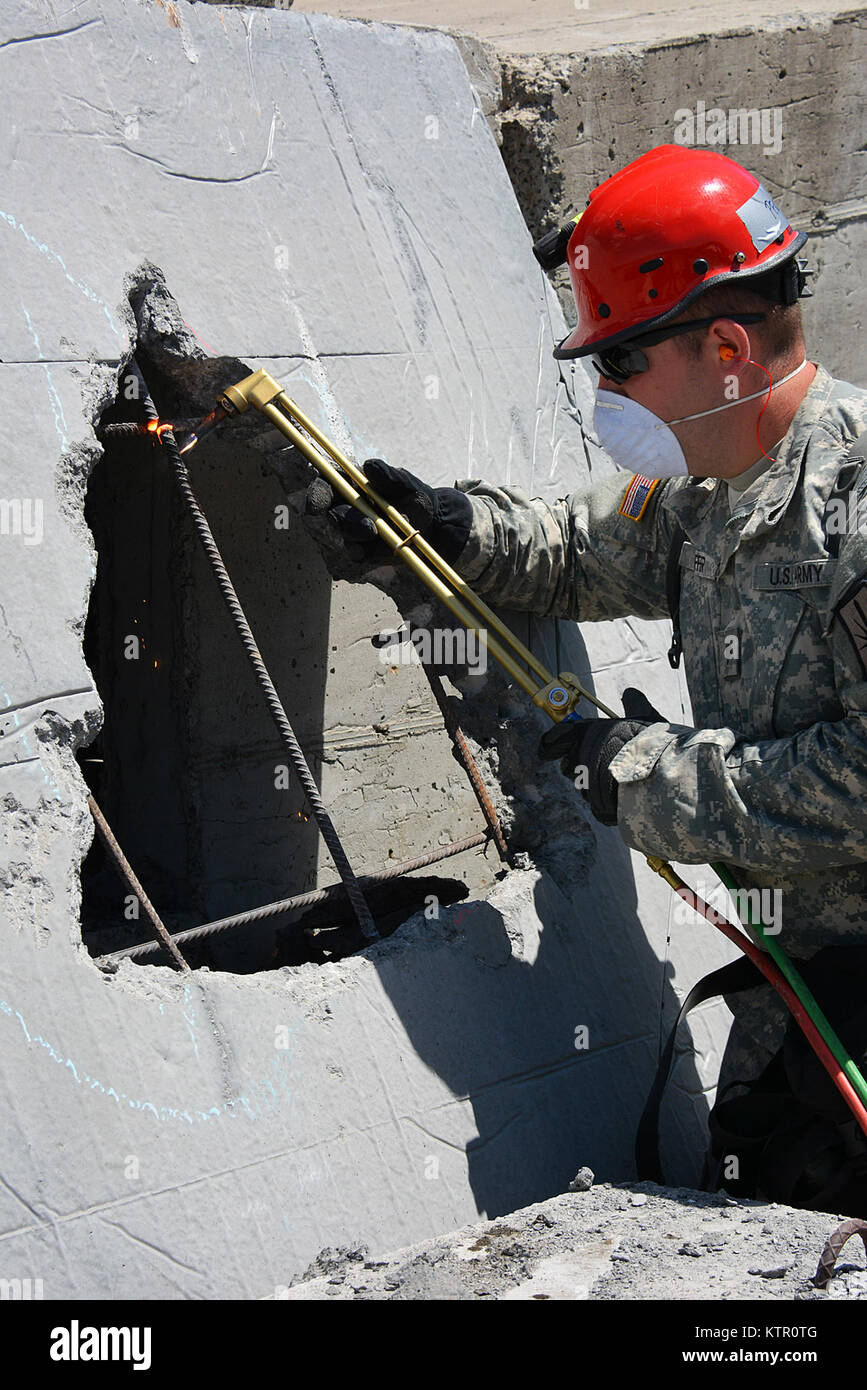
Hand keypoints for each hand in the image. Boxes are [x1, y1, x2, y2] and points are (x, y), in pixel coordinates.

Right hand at [304, 458, 472, 566]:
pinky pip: (357, 555)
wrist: (432, 524)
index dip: (316, 495)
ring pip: (345, 536)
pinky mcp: (362, 551)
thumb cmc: (416, 496)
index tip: (315, 507)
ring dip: (360, 537)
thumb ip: (389, 475)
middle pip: (333, 515)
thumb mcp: (407, 483)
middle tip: (370, 528)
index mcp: (351, 484)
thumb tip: (369, 466)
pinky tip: (383, 550)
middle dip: (348, 522)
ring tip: (382, 534)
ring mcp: (353, 531)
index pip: (325, 486)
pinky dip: (369, 554)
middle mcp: (347, 507)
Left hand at [537, 687, 664, 825]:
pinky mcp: (596, 804)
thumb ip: (634, 706)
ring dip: (596, 783)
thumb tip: (631, 693)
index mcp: (585, 733)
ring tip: (619, 778)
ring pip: (584, 785)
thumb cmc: (651, 742)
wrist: (660, 773)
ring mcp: (586, 783)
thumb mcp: (645, 717)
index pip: (555, 738)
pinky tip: (623, 794)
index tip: (546, 750)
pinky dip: (607, 800)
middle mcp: (580, 757)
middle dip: (581, 765)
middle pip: (569, 765)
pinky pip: (597, 803)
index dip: (549, 745)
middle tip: (602, 762)